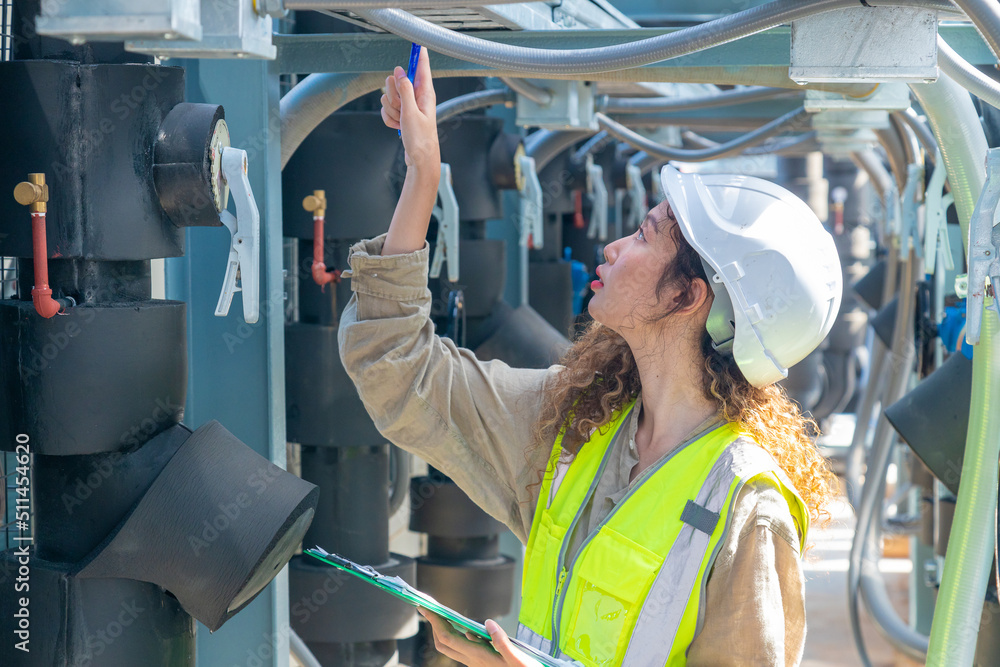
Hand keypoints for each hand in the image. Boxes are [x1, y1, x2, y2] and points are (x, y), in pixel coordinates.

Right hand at [381, 47, 439, 172]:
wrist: (419, 160)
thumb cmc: (421, 140)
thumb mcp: (411, 112)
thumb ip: (405, 90)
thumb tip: (400, 71)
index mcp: (426, 93)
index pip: (422, 67)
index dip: (419, 55)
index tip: (418, 41)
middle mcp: (417, 97)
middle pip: (397, 81)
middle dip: (393, 95)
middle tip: (401, 108)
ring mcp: (408, 106)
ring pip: (389, 96)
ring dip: (391, 110)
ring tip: (401, 122)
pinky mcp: (401, 114)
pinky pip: (386, 110)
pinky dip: (389, 119)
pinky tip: (398, 127)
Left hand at [418, 609, 537, 666]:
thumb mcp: (518, 659)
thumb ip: (502, 641)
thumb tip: (487, 622)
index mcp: (478, 657)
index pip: (448, 638)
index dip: (435, 622)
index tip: (426, 608)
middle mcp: (473, 660)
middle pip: (444, 644)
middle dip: (434, 626)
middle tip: (430, 609)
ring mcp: (475, 662)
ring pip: (452, 646)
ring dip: (444, 630)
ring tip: (444, 615)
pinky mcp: (481, 661)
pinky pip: (464, 647)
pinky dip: (459, 635)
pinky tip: (466, 628)